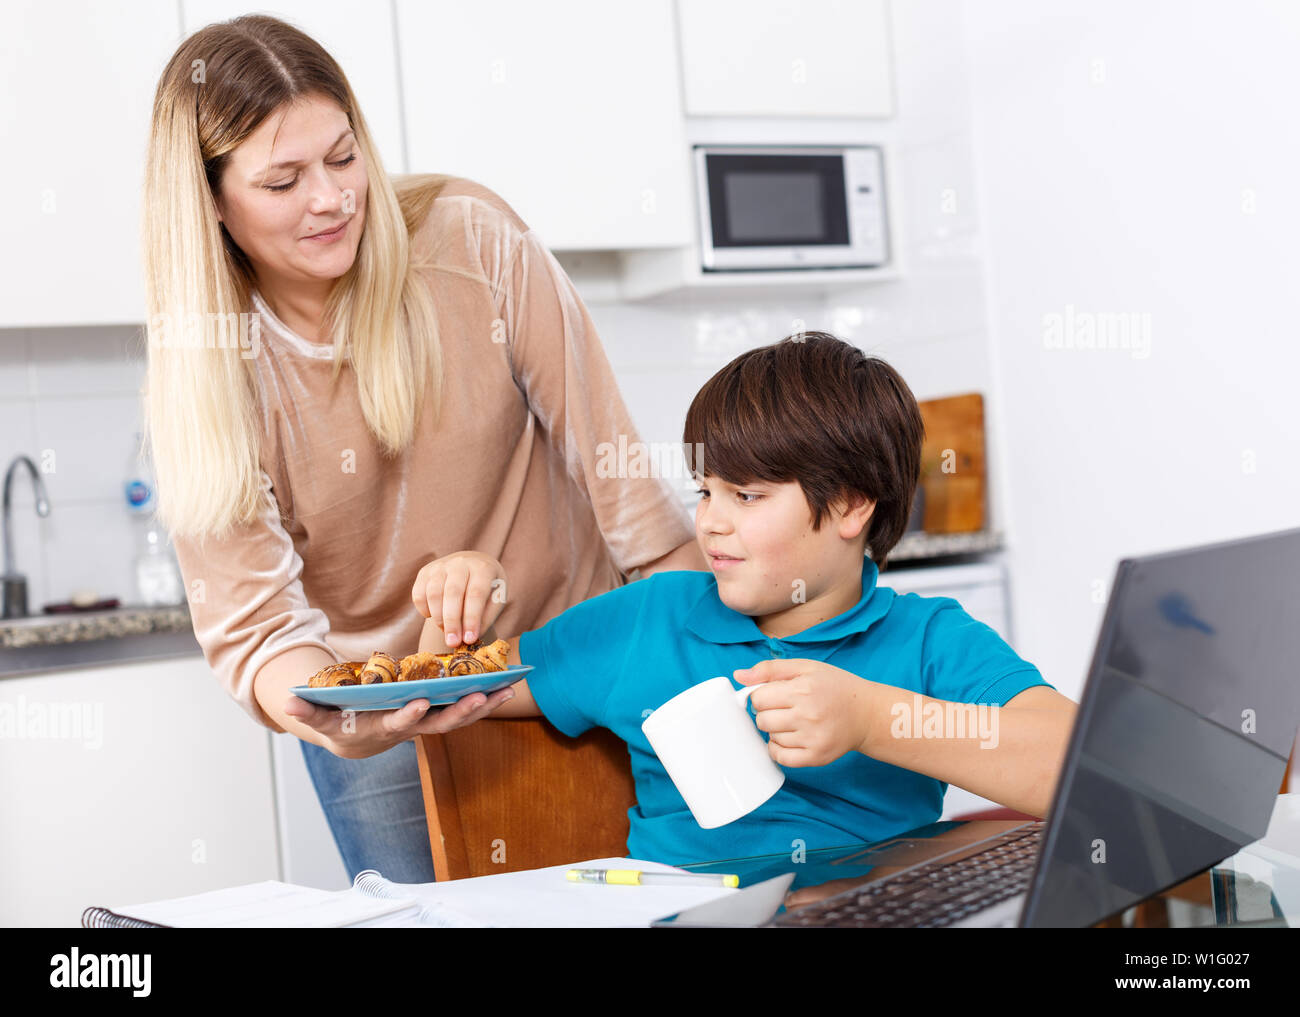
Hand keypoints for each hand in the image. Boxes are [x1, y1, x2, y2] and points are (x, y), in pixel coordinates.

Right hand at [284, 686, 515, 759]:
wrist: (359, 740)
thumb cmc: (341, 723)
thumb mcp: (323, 718)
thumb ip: (308, 711)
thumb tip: (287, 702)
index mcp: (384, 728)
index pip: (397, 725)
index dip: (408, 716)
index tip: (419, 704)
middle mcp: (411, 729)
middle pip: (439, 724)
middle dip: (460, 712)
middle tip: (479, 697)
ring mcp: (428, 724)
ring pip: (460, 718)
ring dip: (483, 706)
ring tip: (506, 689)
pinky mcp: (440, 714)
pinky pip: (466, 709)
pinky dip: (486, 700)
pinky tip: (506, 685)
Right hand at [411, 550, 507, 647]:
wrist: (472, 567)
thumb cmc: (487, 588)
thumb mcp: (495, 600)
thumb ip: (485, 618)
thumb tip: (468, 638)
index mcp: (483, 567)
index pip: (476, 594)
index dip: (472, 618)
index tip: (470, 639)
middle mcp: (460, 562)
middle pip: (452, 593)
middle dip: (452, 622)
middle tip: (453, 643)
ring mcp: (440, 565)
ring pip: (434, 594)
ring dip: (439, 618)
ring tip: (448, 632)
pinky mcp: (424, 572)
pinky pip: (419, 595)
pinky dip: (425, 611)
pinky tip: (436, 617)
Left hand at [733, 658, 875, 767]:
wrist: (867, 714)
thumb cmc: (834, 687)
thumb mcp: (806, 667)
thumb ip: (770, 669)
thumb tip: (738, 676)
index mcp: (803, 689)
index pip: (758, 698)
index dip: (762, 695)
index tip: (774, 695)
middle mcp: (808, 715)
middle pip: (762, 720)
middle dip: (766, 713)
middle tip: (783, 709)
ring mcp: (813, 738)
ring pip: (771, 738)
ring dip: (775, 730)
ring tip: (794, 721)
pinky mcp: (816, 757)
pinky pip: (781, 757)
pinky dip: (779, 749)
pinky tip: (791, 738)